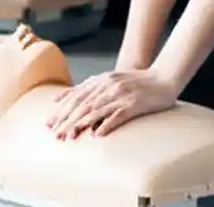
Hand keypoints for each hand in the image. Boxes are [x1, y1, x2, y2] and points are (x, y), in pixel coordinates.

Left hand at [45, 69, 177, 138]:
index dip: (61, 111)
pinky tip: (96, 135)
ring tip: (70, 136)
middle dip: (67, 120)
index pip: (76, 97)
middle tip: (56, 134)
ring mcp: (120, 95)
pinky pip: (117, 116)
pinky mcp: (134, 104)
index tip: (49, 124)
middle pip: (82, 104)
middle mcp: (107, 86)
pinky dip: (105, 125)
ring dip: (81, 124)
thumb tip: (60, 98)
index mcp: (100, 80)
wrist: (163, 77)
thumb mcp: (108, 79)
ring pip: (96, 111)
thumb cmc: (135, 81)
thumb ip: (86, 88)